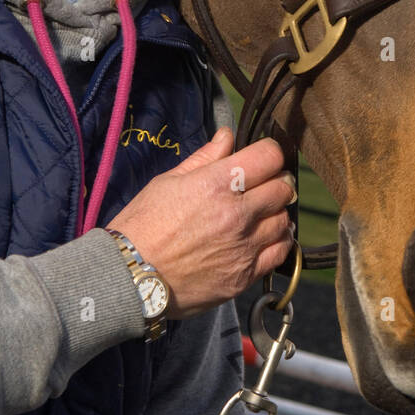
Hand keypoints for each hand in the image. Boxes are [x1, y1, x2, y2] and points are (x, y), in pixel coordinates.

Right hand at [108, 126, 295, 318]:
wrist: (130, 277)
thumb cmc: (142, 226)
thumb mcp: (167, 182)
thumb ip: (204, 158)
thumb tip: (227, 137)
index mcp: (216, 184)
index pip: (269, 156)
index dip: (269, 151)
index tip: (263, 156)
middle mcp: (236, 214)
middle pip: (283, 187)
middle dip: (276, 180)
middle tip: (264, 184)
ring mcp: (244, 247)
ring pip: (285, 219)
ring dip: (276, 212)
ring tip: (261, 213)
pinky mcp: (245, 275)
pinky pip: (281, 252)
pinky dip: (278, 241)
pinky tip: (264, 238)